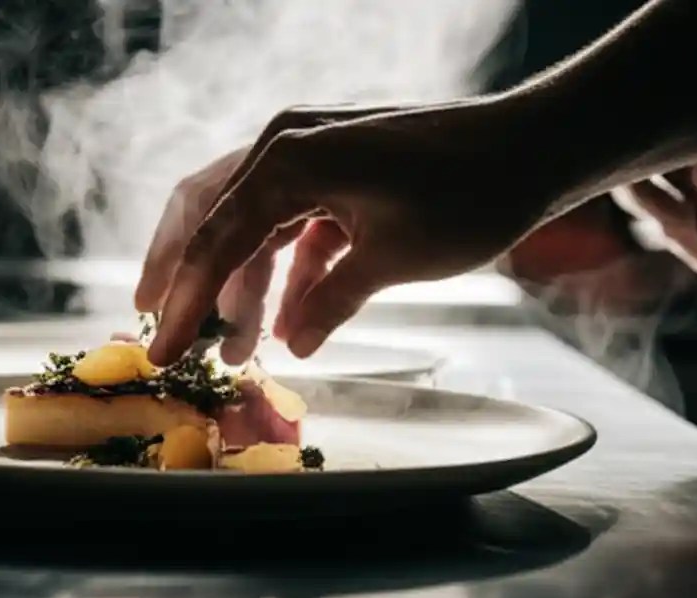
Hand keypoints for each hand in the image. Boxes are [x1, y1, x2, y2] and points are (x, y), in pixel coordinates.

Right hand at [135, 99, 550, 365]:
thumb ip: (329, 302)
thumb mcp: (391, 259)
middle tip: (161, 329)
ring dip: (243, 284)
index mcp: (287, 160)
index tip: (164, 352)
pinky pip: (292, 222)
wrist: (535, 148)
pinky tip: (290, 320)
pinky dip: (287, 270)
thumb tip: (292, 345)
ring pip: (250, 222)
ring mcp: (311, 152)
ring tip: (239, 347)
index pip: (214, 241)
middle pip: (209, 215)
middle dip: (185, 277)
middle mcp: (286, 145)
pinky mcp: (338, 169)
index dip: (185, 305)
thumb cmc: (468, 195)